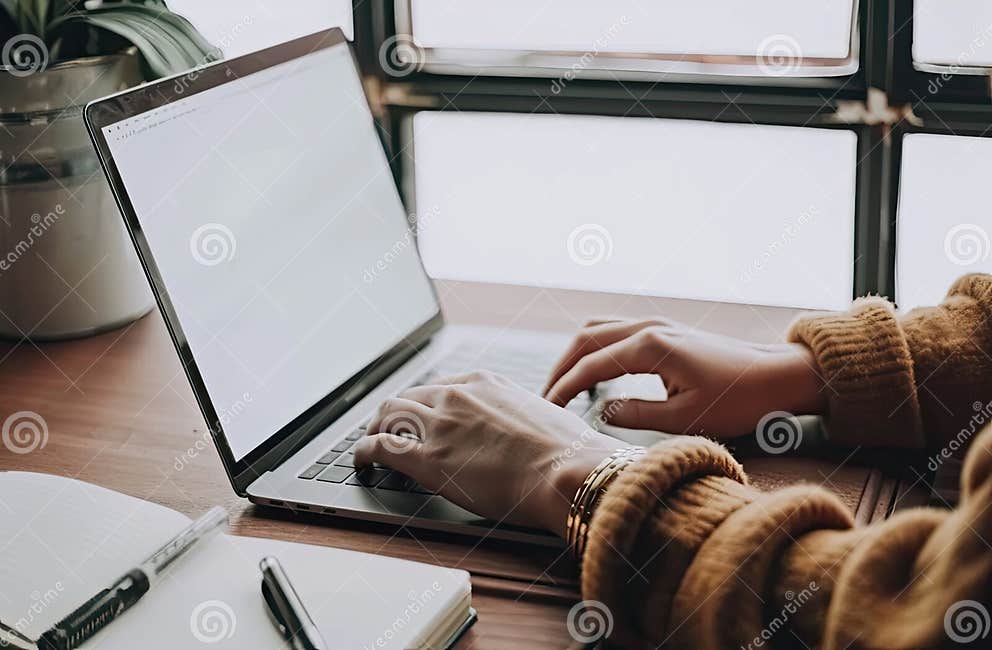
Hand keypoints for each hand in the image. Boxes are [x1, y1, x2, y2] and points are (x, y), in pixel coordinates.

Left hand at [353, 371, 617, 535]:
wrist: (567, 470)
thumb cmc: (567, 450)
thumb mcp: (541, 415)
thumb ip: (519, 416)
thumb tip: (523, 430)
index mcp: (483, 383)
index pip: (438, 387)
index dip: (423, 404)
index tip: (420, 415)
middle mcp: (456, 397)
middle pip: (406, 397)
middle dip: (392, 413)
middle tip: (386, 428)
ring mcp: (440, 426)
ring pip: (387, 415)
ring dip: (374, 429)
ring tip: (370, 444)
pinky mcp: (429, 460)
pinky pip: (381, 447)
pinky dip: (365, 452)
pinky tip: (363, 461)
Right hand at [542, 318, 827, 438]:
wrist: (779, 376)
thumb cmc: (739, 401)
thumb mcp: (686, 418)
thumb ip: (635, 414)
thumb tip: (601, 411)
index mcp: (650, 346)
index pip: (590, 365)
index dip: (563, 389)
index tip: (548, 412)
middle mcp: (649, 327)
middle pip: (585, 338)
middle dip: (561, 368)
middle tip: (547, 400)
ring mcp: (657, 323)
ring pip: (598, 329)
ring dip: (577, 355)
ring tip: (565, 388)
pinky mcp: (665, 330)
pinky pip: (616, 331)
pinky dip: (596, 349)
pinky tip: (596, 377)